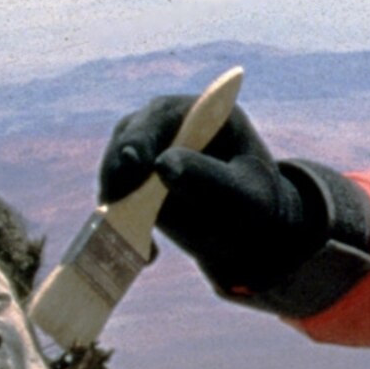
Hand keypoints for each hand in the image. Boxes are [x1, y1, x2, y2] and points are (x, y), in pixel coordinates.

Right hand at [97, 95, 326, 295]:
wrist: (247, 229)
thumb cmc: (254, 204)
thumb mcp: (244, 195)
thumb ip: (209, 178)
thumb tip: (162, 165)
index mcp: (204, 114)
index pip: (165, 114)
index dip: (144, 135)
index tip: (135, 163)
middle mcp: (169, 122)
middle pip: (128, 138)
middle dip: (119, 173)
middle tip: (116, 206)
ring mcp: (147, 147)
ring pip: (115, 169)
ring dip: (119, 205)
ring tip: (144, 244)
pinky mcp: (134, 178)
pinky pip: (116, 198)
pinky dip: (123, 224)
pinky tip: (150, 254)